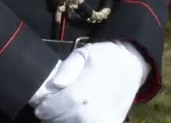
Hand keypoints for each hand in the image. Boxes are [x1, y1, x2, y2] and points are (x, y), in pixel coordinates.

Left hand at [33, 41, 149, 122]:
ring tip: (57, 114)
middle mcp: (99, 106)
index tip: (39, 106)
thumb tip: (54, 84)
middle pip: (68, 119)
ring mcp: (107, 118)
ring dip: (62, 121)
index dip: (48, 107)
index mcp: (90, 86)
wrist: (131, 66)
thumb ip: (67, 68)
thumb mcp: (84, 54)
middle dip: (52, 116)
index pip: (64, 102)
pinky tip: (70, 118)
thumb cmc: (104, 58)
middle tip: (45, 111)